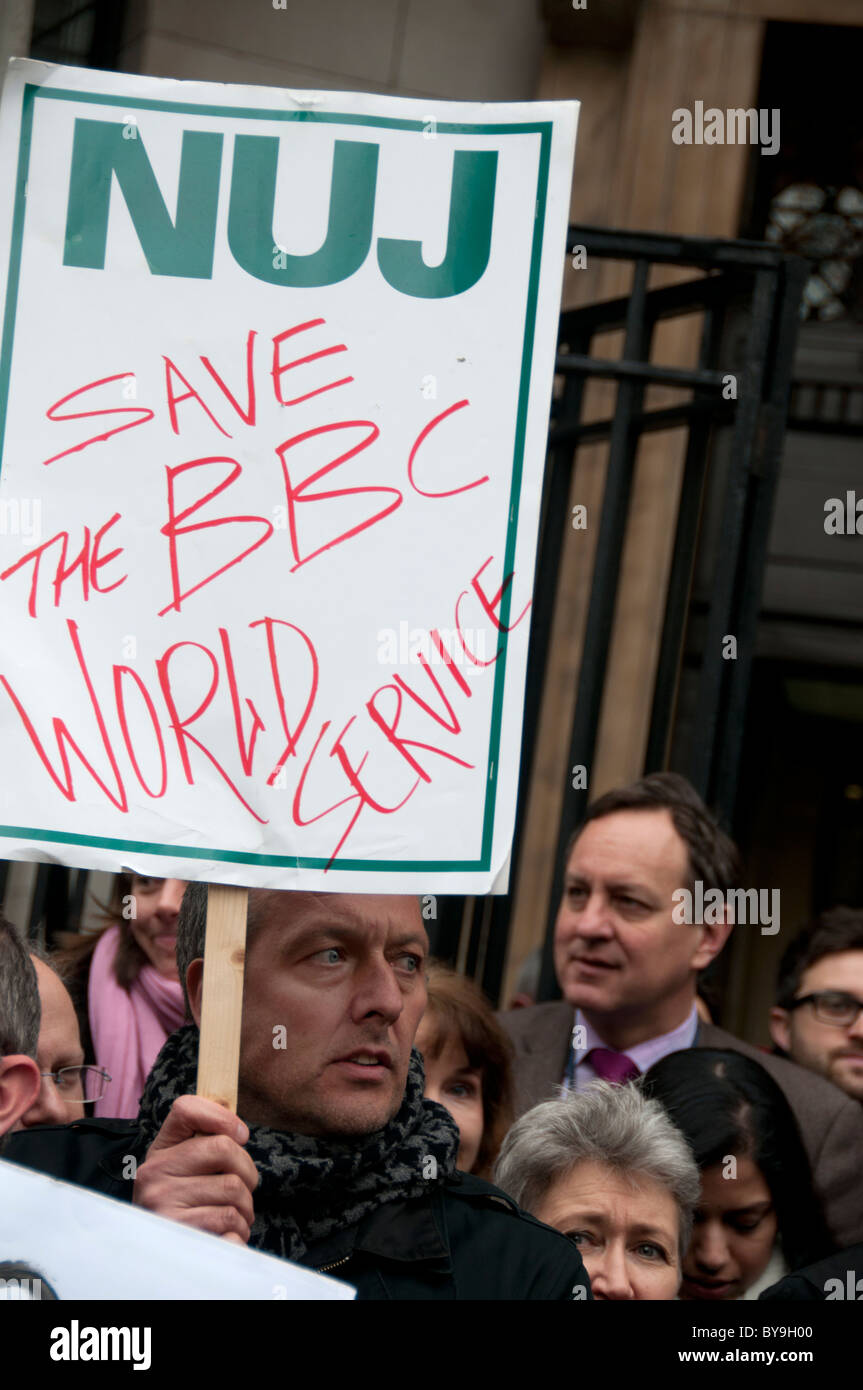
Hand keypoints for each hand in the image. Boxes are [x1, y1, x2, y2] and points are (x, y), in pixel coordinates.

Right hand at [132, 1093, 258, 1244]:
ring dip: (245, 1209)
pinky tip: (225, 1236)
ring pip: (234, 1190)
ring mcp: (163, 1204)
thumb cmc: (183, 1208)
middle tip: (244, 1189)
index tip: (241, 1135)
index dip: (222, 1116)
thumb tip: (239, 1131)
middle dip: (248, 1172)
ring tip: (233, 1218)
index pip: (186, 1109)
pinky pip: (230, 1223)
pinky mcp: (178, 1233)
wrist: (156, 1259)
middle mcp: (154, 1174)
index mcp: (159, 1151)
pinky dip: (238, 1233)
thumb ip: (206, 1146)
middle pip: (224, 1148)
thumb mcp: (184, 1172)